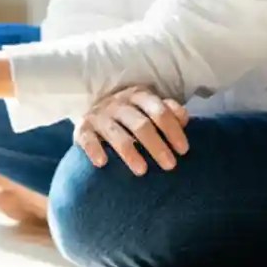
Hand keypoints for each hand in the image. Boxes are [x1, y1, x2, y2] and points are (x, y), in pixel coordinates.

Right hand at [75, 86, 189, 175]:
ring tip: (142, 170)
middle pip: (140, 124)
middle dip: (156, 145)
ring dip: (129, 152)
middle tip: (170, 165)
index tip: (183, 150)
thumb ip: (167, 111)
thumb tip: (184, 119)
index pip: (159, 111)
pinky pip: (87, 138)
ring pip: (115, 133)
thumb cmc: (131, 114)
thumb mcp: (149, 108)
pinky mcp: (82, 128)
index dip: (173, 130)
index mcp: (139, 96)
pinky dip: (94, 149)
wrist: (95, 112)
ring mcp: (99, 115)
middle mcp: (118, 103)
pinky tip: (102, 163)